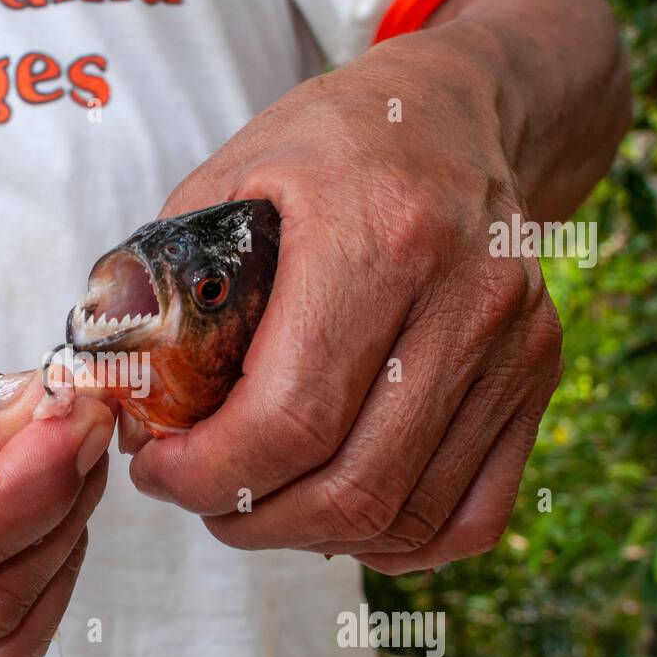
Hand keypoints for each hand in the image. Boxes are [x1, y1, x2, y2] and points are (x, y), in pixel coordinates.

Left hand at [129, 35, 562, 573]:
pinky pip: (472, 517)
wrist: (456, 114)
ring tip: (256, 502)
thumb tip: (118, 402)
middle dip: (248, 517)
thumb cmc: (330, 145)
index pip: (289, 418)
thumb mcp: (228, 177)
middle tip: (199, 496)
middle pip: (350, 486)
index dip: (208, 473)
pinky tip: (337, 512)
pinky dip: (395, 543)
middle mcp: (465, 298)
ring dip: (310, 535)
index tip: (157, 469)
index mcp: (379, 235)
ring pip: (405, 515)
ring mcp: (514, 348)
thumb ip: (163, 283)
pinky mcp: (538, 381)